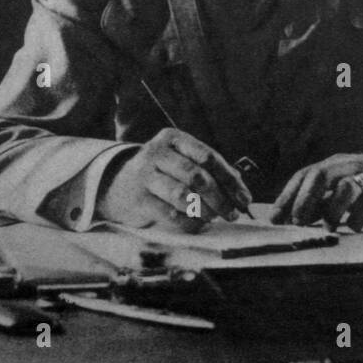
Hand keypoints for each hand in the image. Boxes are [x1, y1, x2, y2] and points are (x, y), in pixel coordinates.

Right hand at [98, 128, 251, 232]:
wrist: (117, 184)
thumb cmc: (161, 173)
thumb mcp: (181, 161)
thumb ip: (209, 170)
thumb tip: (240, 191)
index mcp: (173, 138)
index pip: (208, 156)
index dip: (229, 179)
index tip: (244, 198)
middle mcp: (157, 152)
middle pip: (197, 176)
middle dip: (220, 198)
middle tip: (232, 213)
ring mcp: (145, 175)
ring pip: (183, 195)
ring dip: (205, 210)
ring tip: (213, 217)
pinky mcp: (138, 198)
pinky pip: (170, 214)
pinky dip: (189, 222)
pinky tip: (197, 223)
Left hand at [270, 154, 362, 230]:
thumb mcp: (350, 186)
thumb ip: (326, 197)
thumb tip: (295, 215)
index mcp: (338, 163)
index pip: (305, 174)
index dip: (287, 195)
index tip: (274, 217)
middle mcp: (352, 166)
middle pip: (319, 175)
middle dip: (303, 200)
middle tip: (297, 222)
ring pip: (344, 188)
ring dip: (329, 210)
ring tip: (327, 226)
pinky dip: (355, 220)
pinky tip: (353, 228)